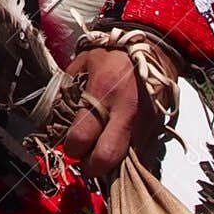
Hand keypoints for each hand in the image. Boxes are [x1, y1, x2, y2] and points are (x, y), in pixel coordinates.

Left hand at [60, 47, 163, 179]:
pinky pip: (140, 156)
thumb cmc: (112, 54)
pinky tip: (118, 147)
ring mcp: (145, 123)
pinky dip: (128, 158)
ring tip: (100, 153)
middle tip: (84, 162)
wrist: (152, 46)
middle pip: (106, 158)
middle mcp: (126, 111)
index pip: (81, 136)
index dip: (71, 148)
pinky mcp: (158, 129)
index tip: (70, 146)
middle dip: (91, 167)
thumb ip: (67, 92)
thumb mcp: (82, 63)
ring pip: (126, 163)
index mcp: (102, 91)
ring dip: (111, 165)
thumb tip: (56, 122)